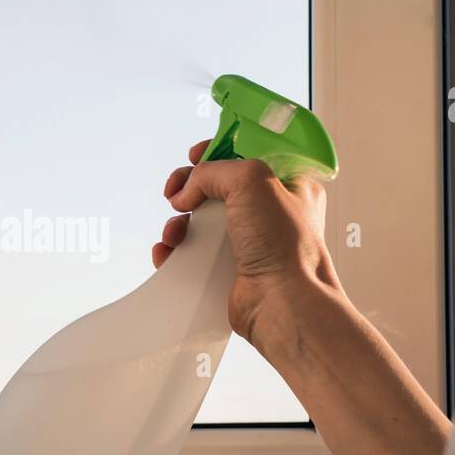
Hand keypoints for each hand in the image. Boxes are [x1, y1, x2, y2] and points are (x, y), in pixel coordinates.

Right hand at [155, 139, 341, 350]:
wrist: (282, 303)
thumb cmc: (284, 244)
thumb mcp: (252, 180)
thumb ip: (214, 171)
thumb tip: (187, 192)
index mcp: (288, 185)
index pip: (247, 156)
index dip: (218, 152)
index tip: (195, 156)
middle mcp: (269, 213)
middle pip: (217, 188)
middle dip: (189, 187)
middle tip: (174, 192)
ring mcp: (249, 243)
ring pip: (201, 222)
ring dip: (178, 222)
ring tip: (174, 232)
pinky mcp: (229, 270)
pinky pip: (193, 254)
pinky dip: (175, 251)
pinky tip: (167, 253)